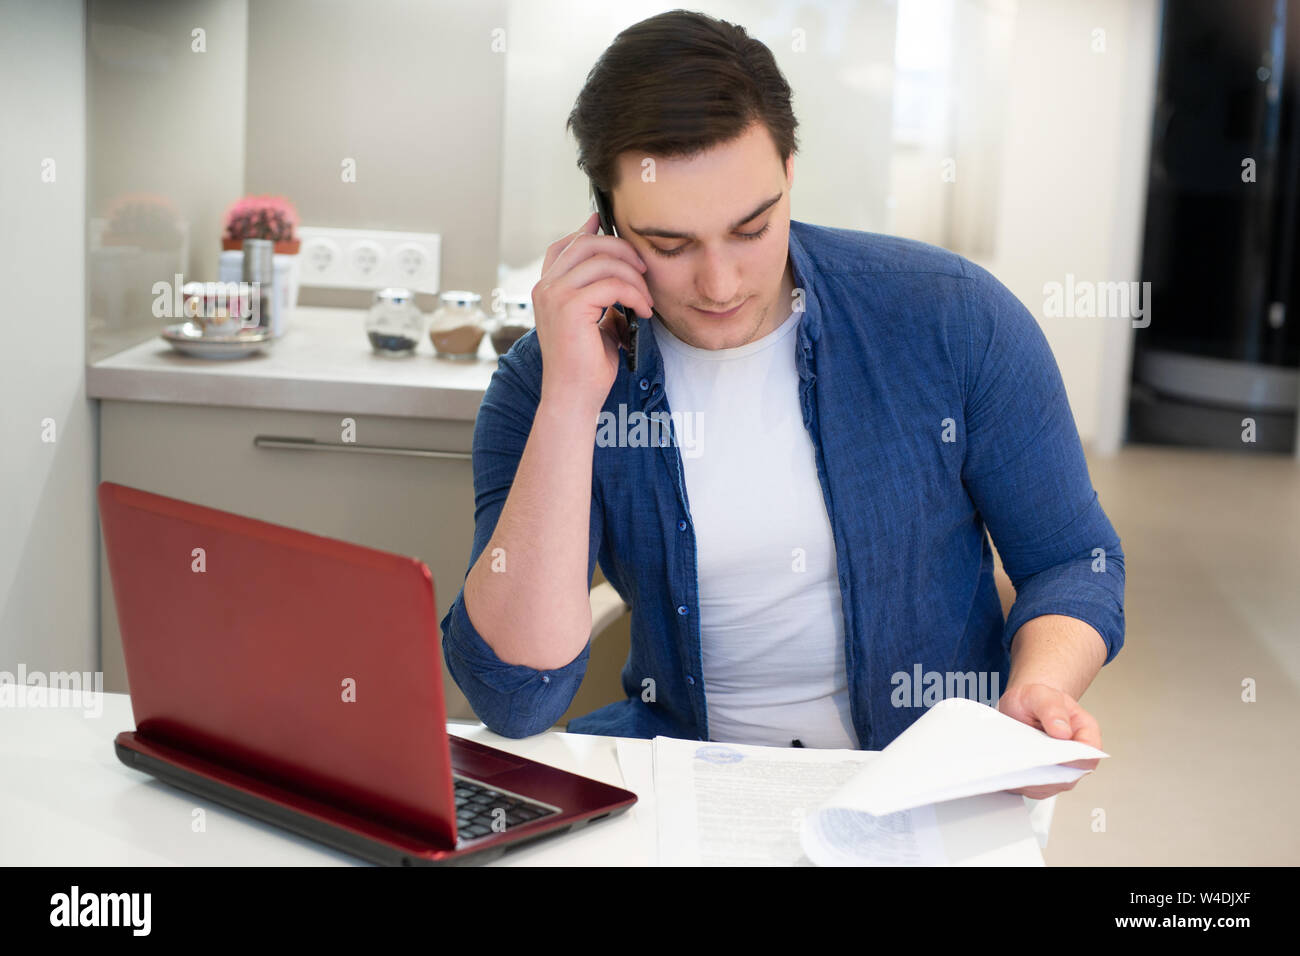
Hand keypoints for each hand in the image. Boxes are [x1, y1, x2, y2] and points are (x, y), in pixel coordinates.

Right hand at [532, 211, 654, 412]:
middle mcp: (545, 287)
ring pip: (603, 260)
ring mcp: (555, 295)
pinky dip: (635, 294)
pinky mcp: (570, 306)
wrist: (573, 396)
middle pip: (587, 244)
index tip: (605, 221)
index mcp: (546, 289)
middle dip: (622, 250)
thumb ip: (600, 296)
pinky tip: (643, 310)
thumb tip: (622, 275)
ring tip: (646, 299)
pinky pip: (613, 284)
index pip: (564, 246)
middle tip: (644, 269)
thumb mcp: (593, 322)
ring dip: (634, 276)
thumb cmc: (585, 366)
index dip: (585, 230)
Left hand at [996, 682, 1100, 798]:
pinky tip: (1008, 771)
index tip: (1052, 757)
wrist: (1022, 705)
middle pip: (1068, 776)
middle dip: (1045, 773)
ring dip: (1030, 780)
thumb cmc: (1036, 700)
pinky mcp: (1041, 778)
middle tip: (1024, 765)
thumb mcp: (1041, 694)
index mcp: (1085, 733)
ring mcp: (1059, 770)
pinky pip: (1033, 788)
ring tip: (1011, 768)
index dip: (1073, 761)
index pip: (1089, 755)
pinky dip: (1019, 782)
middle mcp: (1076, 756)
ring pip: (1049, 786)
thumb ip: (1052, 709)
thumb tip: (1062, 731)